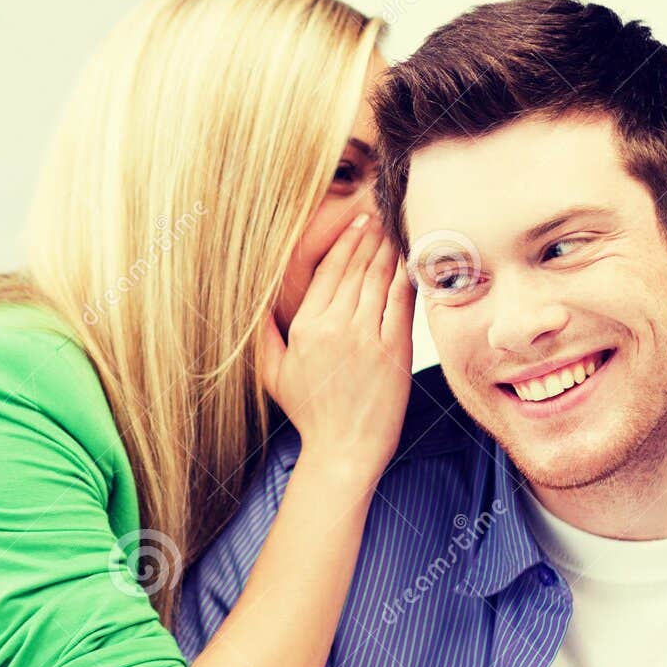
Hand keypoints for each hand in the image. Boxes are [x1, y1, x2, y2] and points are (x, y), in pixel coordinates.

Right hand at [261, 214, 413, 489]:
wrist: (344, 450)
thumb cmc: (309, 414)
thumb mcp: (273, 374)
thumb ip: (264, 334)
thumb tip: (255, 304)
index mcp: (305, 328)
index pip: (327, 272)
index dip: (345, 243)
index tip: (357, 224)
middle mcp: (336, 327)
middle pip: (356, 269)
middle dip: (369, 238)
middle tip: (381, 215)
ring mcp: (367, 338)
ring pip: (379, 280)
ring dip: (389, 251)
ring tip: (395, 231)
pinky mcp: (395, 352)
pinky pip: (401, 304)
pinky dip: (406, 278)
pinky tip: (410, 261)